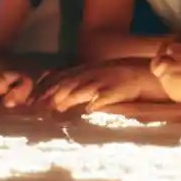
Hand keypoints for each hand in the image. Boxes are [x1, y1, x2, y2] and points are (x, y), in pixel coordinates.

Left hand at [34, 58, 166, 112]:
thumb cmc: (121, 78)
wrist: (147, 74)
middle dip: (53, 94)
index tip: (32, 101)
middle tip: (40, 107)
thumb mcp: (98, 76)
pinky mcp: (118, 90)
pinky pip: (106, 95)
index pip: (61, 79)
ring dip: (70, 97)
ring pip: (83, 87)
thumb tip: (58, 100)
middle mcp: (92, 75)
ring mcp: (105, 81)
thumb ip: (79, 85)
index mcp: (86, 72)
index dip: (46, 89)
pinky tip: (90, 108)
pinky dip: (97, 101)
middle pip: (68, 83)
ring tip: (59, 106)